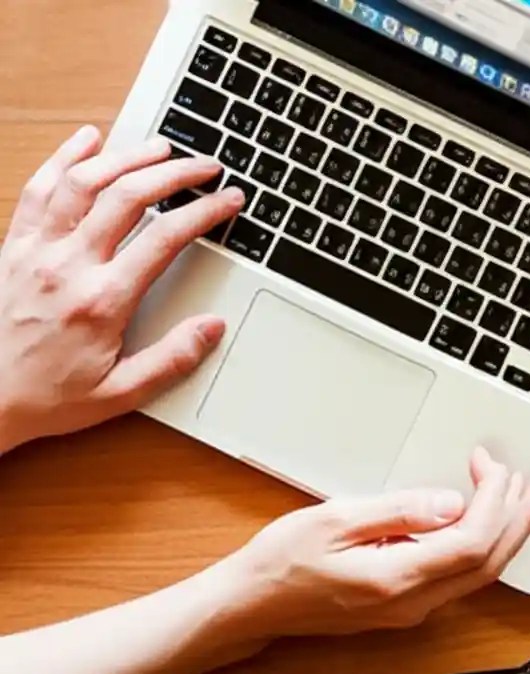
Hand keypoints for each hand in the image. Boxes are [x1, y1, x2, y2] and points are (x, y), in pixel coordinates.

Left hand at [0, 127, 243, 453]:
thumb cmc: (46, 398)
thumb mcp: (120, 393)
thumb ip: (172, 359)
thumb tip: (212, 327)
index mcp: (102, 301)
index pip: (166, 238)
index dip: (205, 212)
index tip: (228, 200)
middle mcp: (68, 266)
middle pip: (128, 196)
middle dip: (175, 172)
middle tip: (205, 165)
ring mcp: (35, 251)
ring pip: (83, 182)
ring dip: (125, 157)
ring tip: (159, 147)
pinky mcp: (12, 246)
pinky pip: (38, 190)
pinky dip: (63, 158)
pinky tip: (86, 140)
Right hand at [211, 448, 529, 640]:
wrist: (251, 604)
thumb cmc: (283, 561)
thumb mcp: (337, 520)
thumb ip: (400, 510)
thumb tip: (452, 501)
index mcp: (397, 579)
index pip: (473, 541)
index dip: (493, 500)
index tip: (490, 464)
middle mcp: (413, 602)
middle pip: (491, 560)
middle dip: (523, 518)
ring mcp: (413, 608)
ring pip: (481, 570)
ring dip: (509, 530)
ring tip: (529, 496)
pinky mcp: (408, 603)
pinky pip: (462, 573)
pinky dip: (484, 541)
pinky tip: (487, 518)